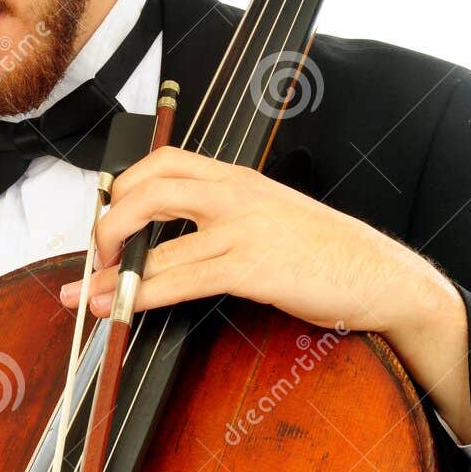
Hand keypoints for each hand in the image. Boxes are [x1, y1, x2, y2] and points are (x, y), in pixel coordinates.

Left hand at [57, 145, 470, 443]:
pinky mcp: (252, 268)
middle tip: (95, 255)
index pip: (164, 161)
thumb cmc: (329, 254)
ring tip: (88, 296)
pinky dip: (143, 296)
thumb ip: (227, 220)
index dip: (123, 186)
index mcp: (239, 179)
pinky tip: (124, 310)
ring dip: (113, 274)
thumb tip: (174, 245)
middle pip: (148, 188)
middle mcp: (236, 194)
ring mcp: (243, 229)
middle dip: (108, 222)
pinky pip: (181, 280)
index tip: (106, 218)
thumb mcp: (273, 219)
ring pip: (157, 244)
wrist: (382, 276)